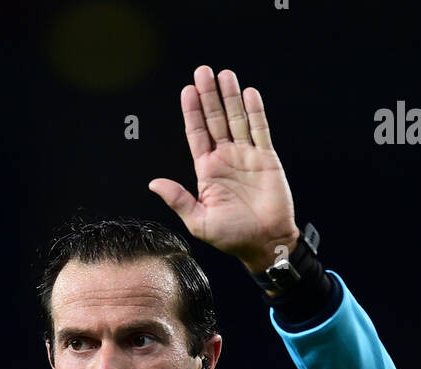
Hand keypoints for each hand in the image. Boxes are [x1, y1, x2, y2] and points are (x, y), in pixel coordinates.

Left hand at [148, 66, 298, 273]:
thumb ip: (178, 199)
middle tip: (202, 72)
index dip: (192, 113)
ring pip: (237, 119)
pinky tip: (248, 94)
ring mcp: (246, 156)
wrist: (266, 243)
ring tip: (224, 75)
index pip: (197, 135)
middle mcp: (226, 160)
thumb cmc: (234, 238)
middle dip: (208, 96)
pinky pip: (260, 130)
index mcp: (207, 172)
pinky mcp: (266, 158)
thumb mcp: (199, 222)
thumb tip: (154, 184)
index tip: (187, 91)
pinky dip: (255, 112)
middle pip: (215, 120)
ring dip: (230, 97)